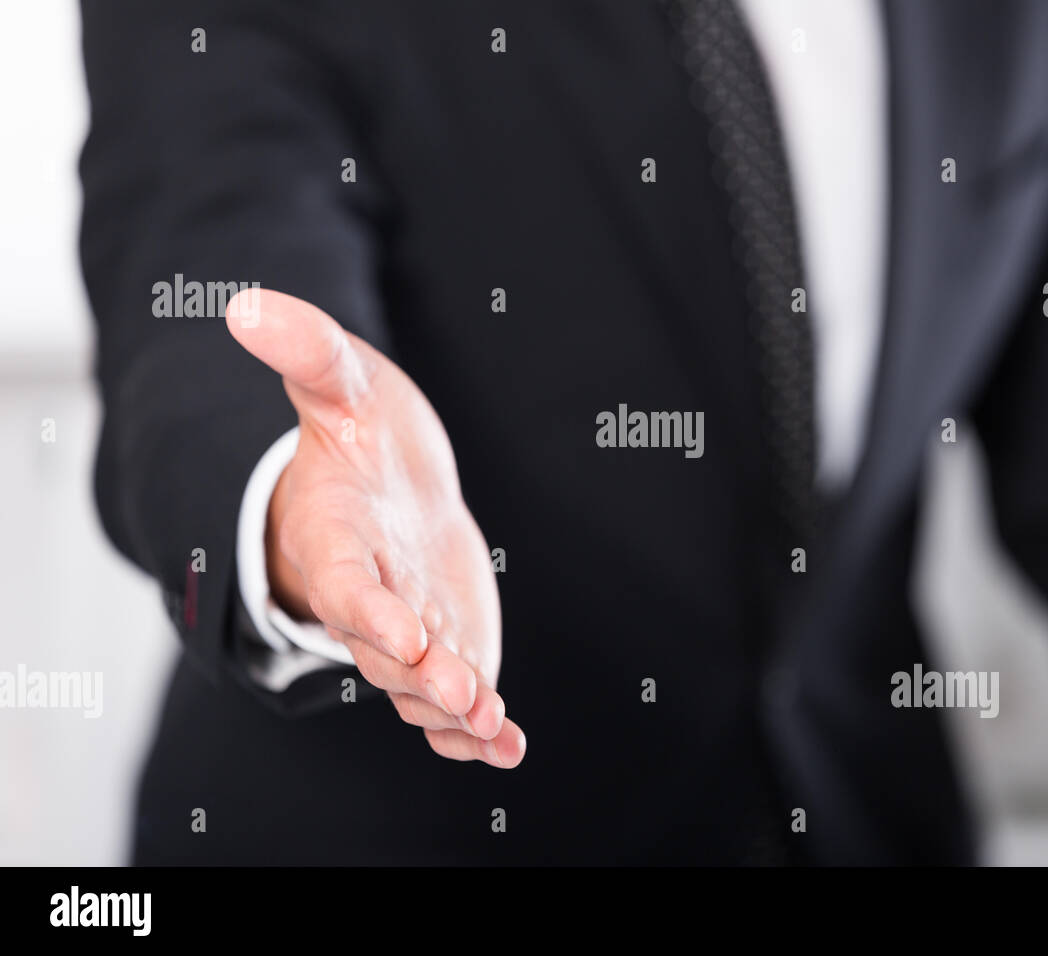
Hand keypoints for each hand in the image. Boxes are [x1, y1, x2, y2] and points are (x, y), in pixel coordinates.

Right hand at [226, 288, 523, 767]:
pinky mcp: (442, 648)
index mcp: (337, 544)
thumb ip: (307, 355)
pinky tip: (508, 747)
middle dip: (424, 676)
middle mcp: (369, 601)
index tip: (402, 631)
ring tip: (493, 728)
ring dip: (454, 711)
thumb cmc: (359, 438)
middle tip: (464, 694)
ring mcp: (407, 632)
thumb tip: (247, 303)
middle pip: (388, 651)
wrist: (385, 486)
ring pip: (421, 686)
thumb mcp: (340, 387)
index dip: (371, 611)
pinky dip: (475, 730)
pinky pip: (450, 702)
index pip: (347, 585)